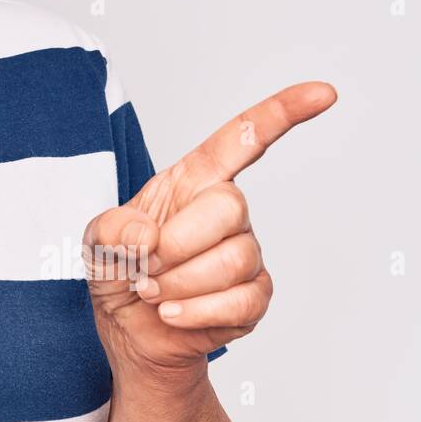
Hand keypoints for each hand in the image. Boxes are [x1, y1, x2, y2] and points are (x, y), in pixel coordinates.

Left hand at [82, 82, 336, 374]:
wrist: (128, 328)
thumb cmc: (119, 269)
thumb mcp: (96, 240)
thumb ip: (111, 229)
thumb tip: (146, 237)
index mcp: (191, 181)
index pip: (242, 139)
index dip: (282, 113)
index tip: (324, 93)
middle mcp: (225, 210)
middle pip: (230, 207)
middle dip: (178, 242)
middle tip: (145, 265)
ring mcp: (245, 252)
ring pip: (232, 260)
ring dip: (179, 283)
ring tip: (152, 290)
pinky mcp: (255, 296)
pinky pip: (240, 301)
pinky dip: (195, 312)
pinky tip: (171, 313)